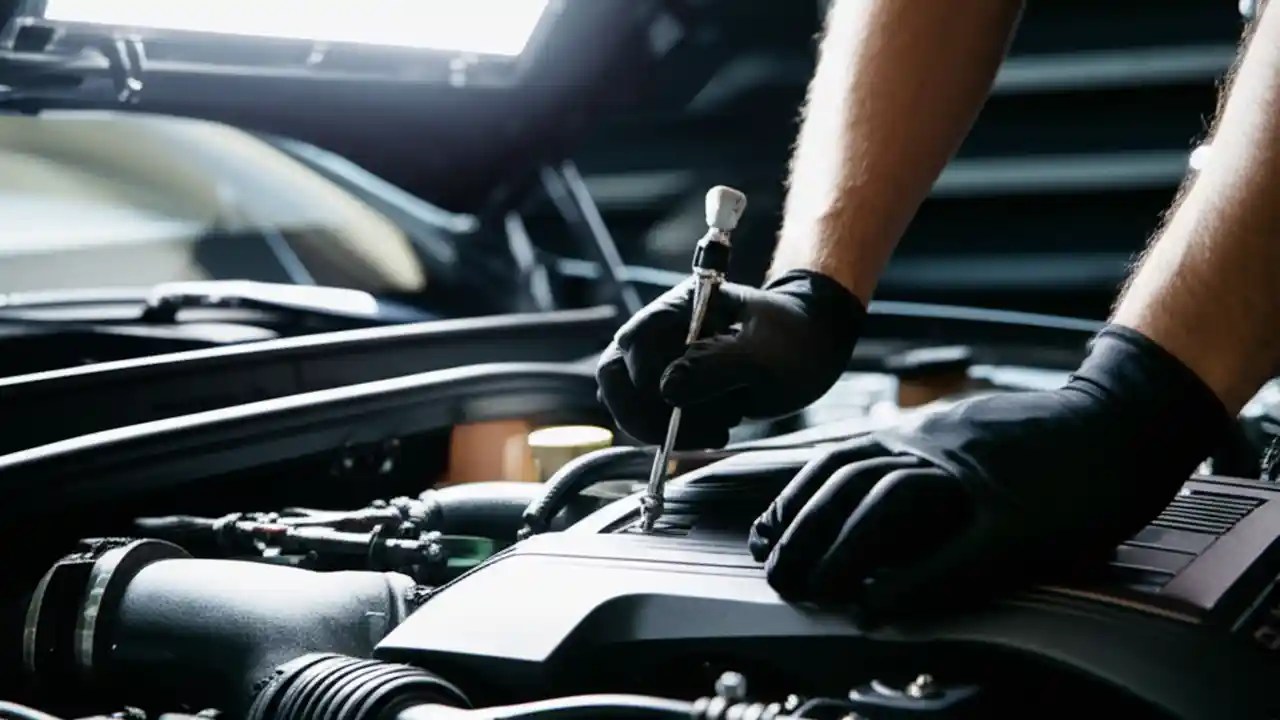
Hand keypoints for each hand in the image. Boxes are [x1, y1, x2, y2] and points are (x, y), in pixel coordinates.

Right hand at [596, 270, 864, 448]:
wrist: (812, 346)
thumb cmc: (794, 339)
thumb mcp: (765, 353)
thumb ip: (716, 366)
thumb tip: (667, 389)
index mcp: (681, 308)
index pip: (633, 343)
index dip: (644, 380)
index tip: (678, 405)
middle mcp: (662, 333)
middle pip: (615, 375)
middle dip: (642, 414)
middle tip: (684, 435)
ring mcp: (663, 362)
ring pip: (629, 402)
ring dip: (663, 427)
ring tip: (719, 427)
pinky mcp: (671, 389)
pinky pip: (651, 417)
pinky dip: (677, 434)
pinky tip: (716, 430)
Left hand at [748, 326, 1231, 612]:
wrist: (1120, 420)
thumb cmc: (1040, 438)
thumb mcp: (959, 434)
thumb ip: (910, 456)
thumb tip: (858, 488)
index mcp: (921, 433)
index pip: (834, 459)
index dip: (791, 499)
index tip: (764, 536)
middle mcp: (937, 445)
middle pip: (847, 480)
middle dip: (801, 531)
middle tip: (778, 574)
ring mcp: (976, 476)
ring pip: (888, 503)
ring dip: (841, 549)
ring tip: (814, 590)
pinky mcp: (1019, 515)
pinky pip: (957, 549)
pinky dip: (912, 579)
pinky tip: (881, 603)